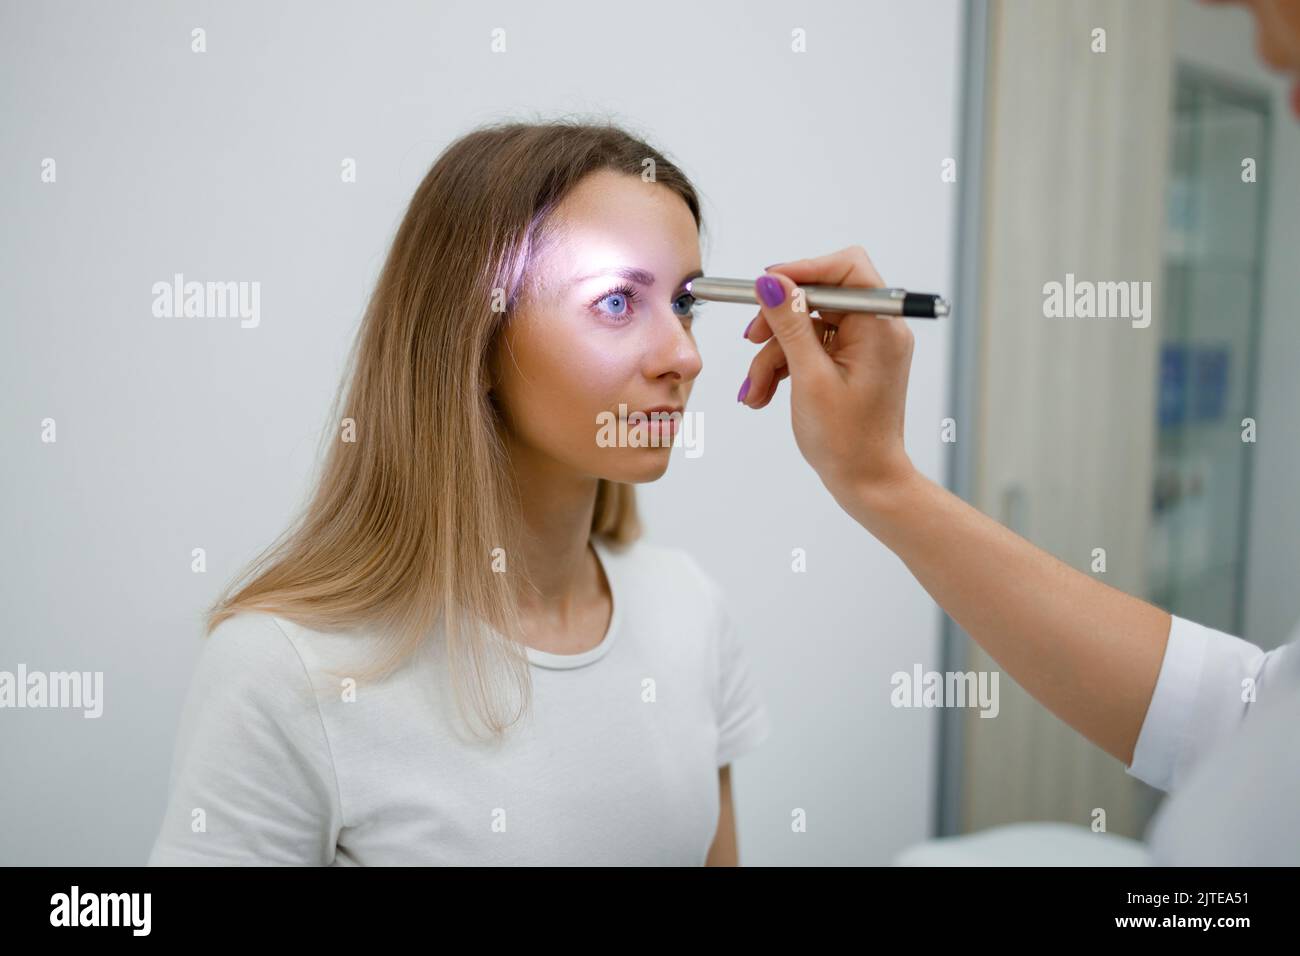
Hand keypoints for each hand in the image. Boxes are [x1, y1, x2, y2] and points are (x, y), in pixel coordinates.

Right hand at [739, 245, 917, 508]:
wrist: (866, 483)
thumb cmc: (847, 440)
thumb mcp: (810, 377)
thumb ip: (790, 324)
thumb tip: (770, 282)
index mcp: (879, 327)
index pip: (846, 268)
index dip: (803, 270)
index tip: (766, 284)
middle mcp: (877, 329)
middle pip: (818, 297)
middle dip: (779, 322)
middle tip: (751, 340)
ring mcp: (863, 346)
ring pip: (806, 326)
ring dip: (773, 355)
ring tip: (756, 392)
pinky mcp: (849, 362)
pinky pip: (810, 348)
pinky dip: (784, 367)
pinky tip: (765, 395)